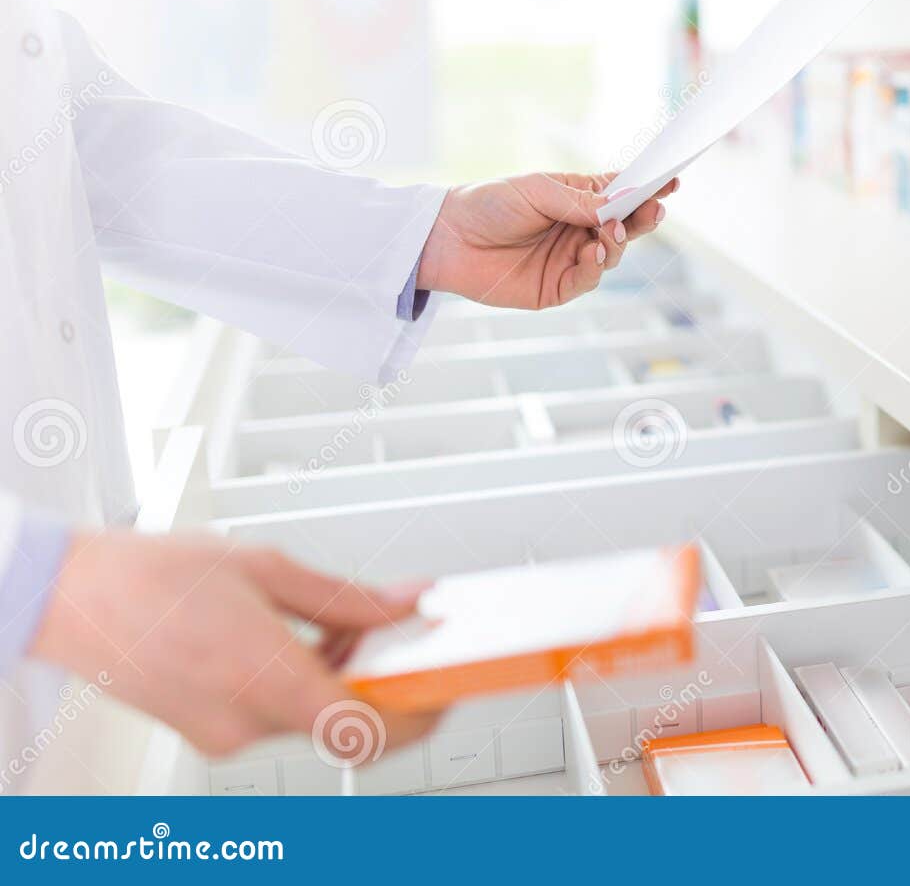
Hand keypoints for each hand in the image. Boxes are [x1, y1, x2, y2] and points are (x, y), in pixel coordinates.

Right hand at [29, 531, 437, 758]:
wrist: (69, 596)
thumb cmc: (150, 576)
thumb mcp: (267, 568)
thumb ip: (348, 595)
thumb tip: (406, 603)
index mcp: (264, 677)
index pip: (368, 727)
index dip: (421, 711)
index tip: (447, 686)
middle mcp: (245, 721)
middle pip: (348, 720)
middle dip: (384, 678)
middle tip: (399, 634)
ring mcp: (225, 733)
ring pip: (316, 716)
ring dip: (345, 676)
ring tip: (339, 622)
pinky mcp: (211, 731)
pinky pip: (282, 715)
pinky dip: (308, 682)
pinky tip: (304, 640)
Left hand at [416, 171, 677, 309]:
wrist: (447, 238)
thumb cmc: (489, 203)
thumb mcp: (537, 191)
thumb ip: (579, 202)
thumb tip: (618, 207)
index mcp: (579, 198)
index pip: (622, 193)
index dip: (647, 189)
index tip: (671, 182)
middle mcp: (581, 229)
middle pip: (626, 226)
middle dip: (643, 218)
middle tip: (655, 210)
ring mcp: (571, 259)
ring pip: (612, 255)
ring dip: (617, 243)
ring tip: (608, 231)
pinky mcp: (557, 288)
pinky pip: (587, 281)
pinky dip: (594, 267)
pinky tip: (592, 253)